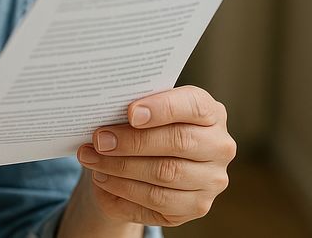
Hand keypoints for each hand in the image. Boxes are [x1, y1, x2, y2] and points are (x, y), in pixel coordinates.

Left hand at [75, 85, 235, 227]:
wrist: (146, 162)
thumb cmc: (145, 127)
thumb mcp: (143, 111)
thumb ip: (134, 110)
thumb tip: (105, 115)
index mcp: (210, 112)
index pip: (193, 105)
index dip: (162, 108)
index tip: (130, 113)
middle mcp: (219, 146)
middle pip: (178, 142)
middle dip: (132, 141)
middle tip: (99, 140)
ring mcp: (212, 179)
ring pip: (165, 174)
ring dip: (121, 167)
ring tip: (93, 159)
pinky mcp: (197, 206)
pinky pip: (159, 200)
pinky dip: (125, 190)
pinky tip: (104, 179)